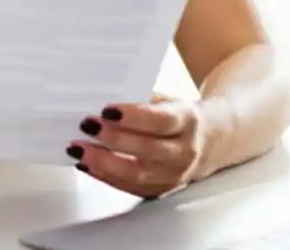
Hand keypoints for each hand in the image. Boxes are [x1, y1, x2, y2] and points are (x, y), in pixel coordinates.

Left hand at [67, 93, 208, 198]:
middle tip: (87, 126)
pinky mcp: (160, 190)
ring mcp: (174, 176)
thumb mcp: (169, 100)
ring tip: (79, 149)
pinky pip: (129, 187)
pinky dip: (104, 176)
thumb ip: (141, 100)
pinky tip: (87, 164)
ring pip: (137, 174)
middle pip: (147, 150)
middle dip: (113, 139)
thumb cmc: (181, 117)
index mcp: (188, 121)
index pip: (161, 121)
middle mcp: (184, 152)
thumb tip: (101, 99)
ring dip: (103, 162)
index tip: (107, 110)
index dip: (134, 116)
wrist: (210, 141)